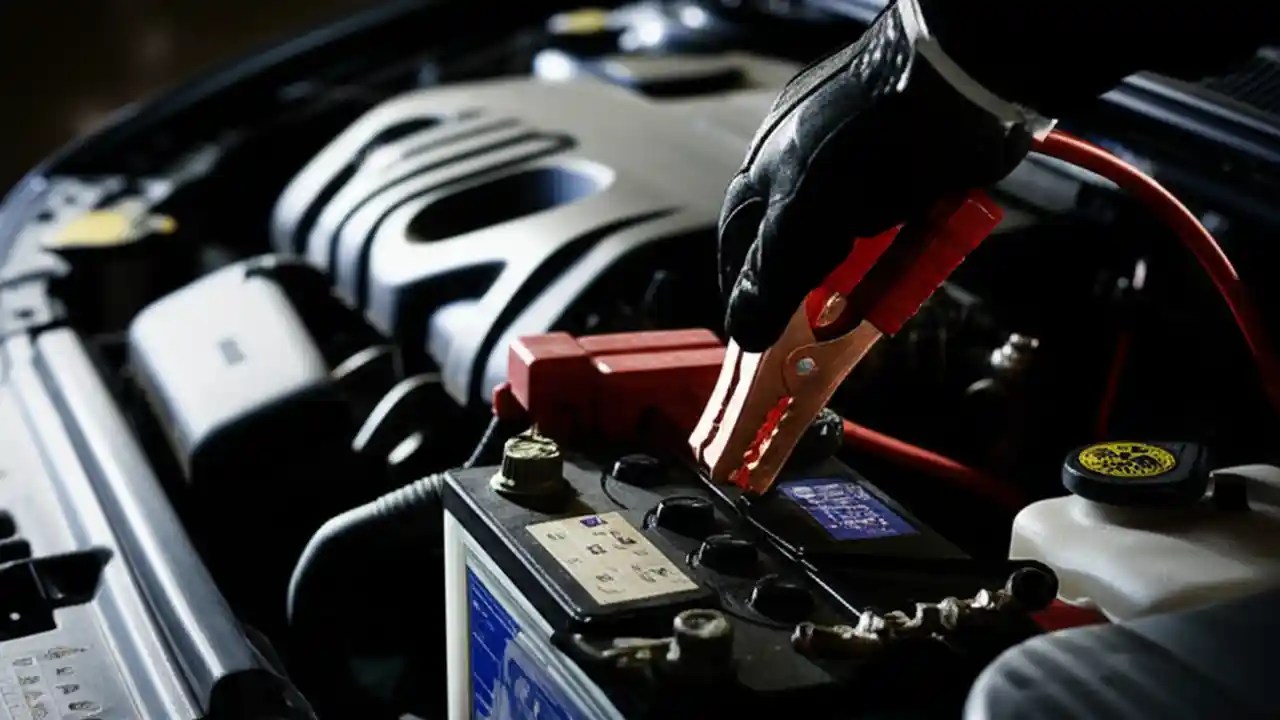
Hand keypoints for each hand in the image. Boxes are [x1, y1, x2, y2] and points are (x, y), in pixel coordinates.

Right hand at [718, 0, 1035, 351]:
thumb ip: (770, 276)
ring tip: (872, 300)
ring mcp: (863, 172)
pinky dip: (904, 254)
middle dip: (813, 287)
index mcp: (767, 171)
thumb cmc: (859, 135)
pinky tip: (911, 265)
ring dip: (864, 274)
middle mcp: (809, 170)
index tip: (758, 332)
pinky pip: (901, 231)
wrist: (952, 85)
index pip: (741, 243)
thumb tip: (745, 331)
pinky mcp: (912, 176)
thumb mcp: (800, 214)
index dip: (748, 289)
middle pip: (800, 247)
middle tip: (823, 324)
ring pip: (854, 244)